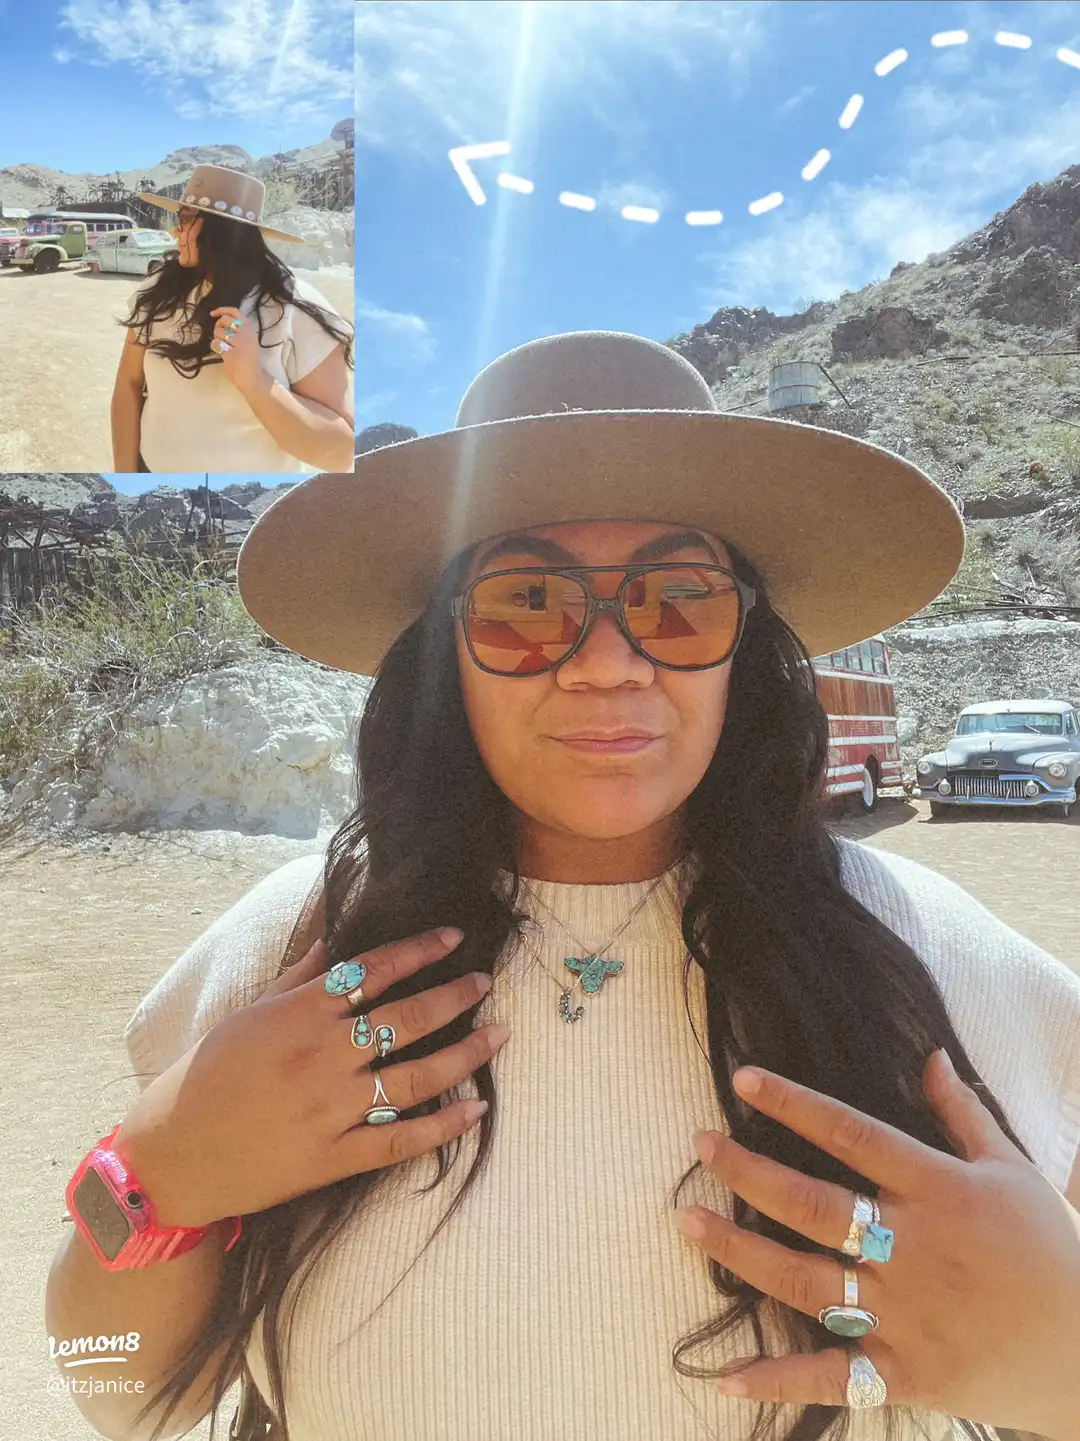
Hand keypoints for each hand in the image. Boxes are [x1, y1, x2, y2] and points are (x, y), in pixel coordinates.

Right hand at [115, 928, 506, 1226]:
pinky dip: (442, 1127)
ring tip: (498, 1036)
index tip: (453, 936)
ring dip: (464, 1055)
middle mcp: (320, 1057)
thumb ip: (298, 977)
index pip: (373, 970)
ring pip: (414, 1079)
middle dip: (454, 997)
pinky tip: (476, 1108)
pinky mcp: (331, 1159)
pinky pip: (398, 1142)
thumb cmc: (203, 1077)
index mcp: (298, 1014)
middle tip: (484, 983)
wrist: (170, 1157)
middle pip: (405, 1019)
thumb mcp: (247, 1014)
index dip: (419, 950)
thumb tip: (334, 936)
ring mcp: (329, 1110)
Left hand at [208, 305, 261, 388]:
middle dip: (218, 326)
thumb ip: (238, 330)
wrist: (252, 378)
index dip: (222, 310)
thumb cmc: (247, 360)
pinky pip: (216, 343)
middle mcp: (246, 333)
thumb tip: (219, 322)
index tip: (214, 314)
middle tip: (219, 336)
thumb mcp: (247, 341)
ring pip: (218, 332)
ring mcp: (239, 342)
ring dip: (216, 339)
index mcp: (250, 329)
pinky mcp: (232, 352)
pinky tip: (221, 353)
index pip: (235, 312)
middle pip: (224, 320)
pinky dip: (215, 348)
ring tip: (223, 347)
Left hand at [677, 1051, 1079, 1436]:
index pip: (851, 1133)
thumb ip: (963, 1114)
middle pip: (813, 1205)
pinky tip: (724, 1374)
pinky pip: (832, 1376)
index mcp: (939, 1189)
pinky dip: (777, 1379)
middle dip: (748, 1171)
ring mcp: (906, 1314)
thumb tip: (929, 1055)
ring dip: (741, 1252)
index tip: (744, 1078)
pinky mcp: (907, 1373)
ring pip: (805, 1280)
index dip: (794, 1104)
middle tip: (700, 1144)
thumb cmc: (1054, 1251)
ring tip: (689, 1222)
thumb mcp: (1013, 1170)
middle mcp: (913, 1247)